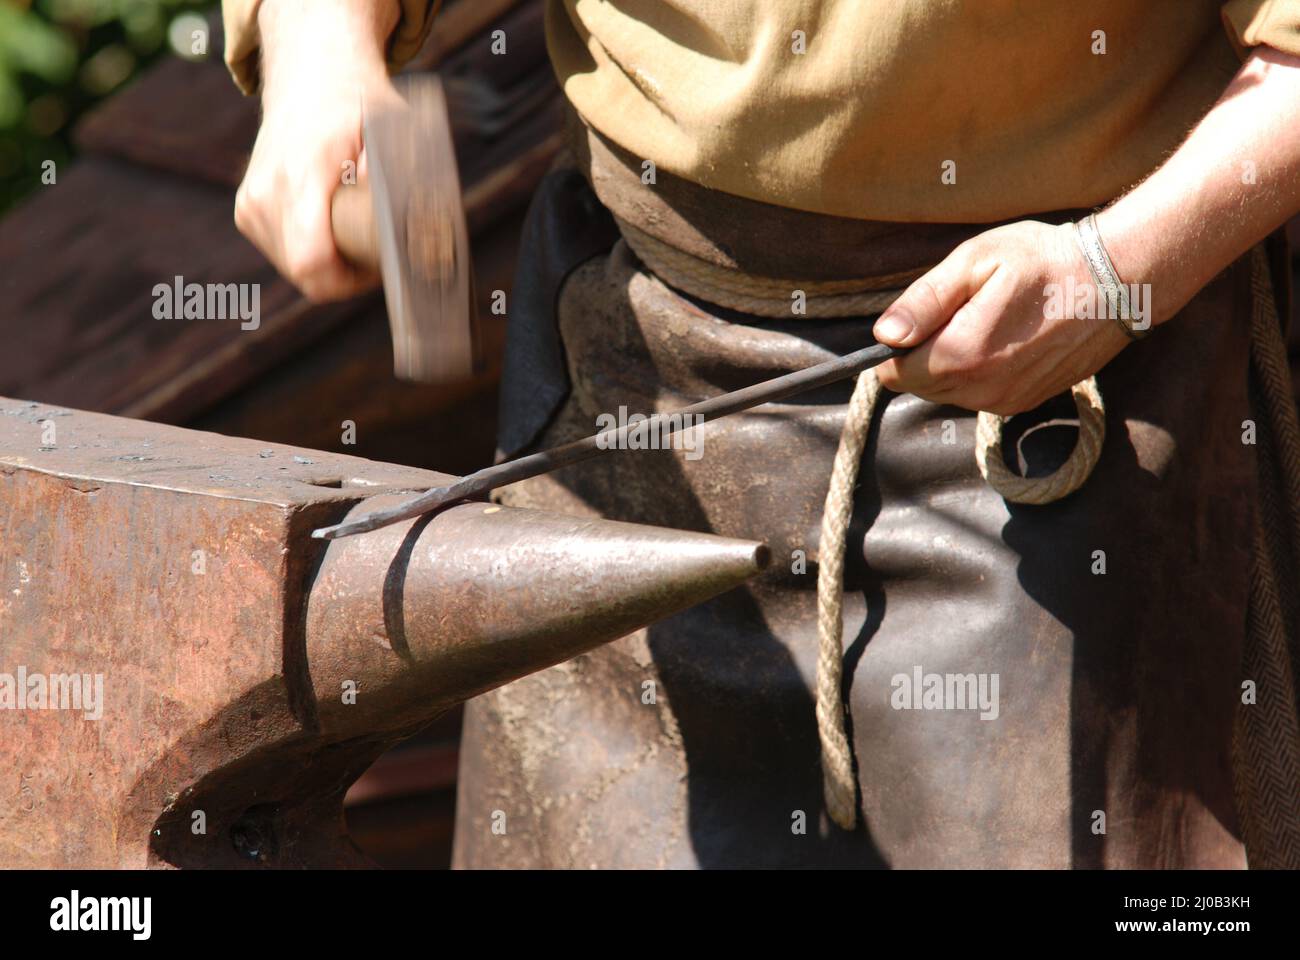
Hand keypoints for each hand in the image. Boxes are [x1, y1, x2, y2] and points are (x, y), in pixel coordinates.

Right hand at [234, 0, 400, 301]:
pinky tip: (331, 226)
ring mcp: (251, 204)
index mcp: (301, 176)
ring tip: (354, 230)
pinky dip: (311, 251)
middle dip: (346, 274)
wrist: (312, 72)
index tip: (375, 267)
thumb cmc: (359, 105)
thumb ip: (401, 178)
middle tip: (375, 249)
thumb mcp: (393, 133)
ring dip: (329, 265)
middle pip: (308, 275)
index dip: (348, 281)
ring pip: (296, 271)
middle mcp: (266, 192)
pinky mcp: (247, 211)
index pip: (311, 261)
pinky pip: (284, 255)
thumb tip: (408, 224)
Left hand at [871, 220, 1133, 415]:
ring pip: (948, 392)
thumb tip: (884, 336)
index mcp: (960, 356)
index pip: (893, 372)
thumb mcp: (975, 262)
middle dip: (924, 353)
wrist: (1118, 281)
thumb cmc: (1044, 261)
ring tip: (987, 320)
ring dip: (952, 363)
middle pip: (919, 385)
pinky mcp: (1024, 403)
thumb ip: (923, 302)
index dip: (897, 345)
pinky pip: (979, 395)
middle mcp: (980, 391)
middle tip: (960, 311)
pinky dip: (979, 372)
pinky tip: (1005, 337)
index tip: (922, 317)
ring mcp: (1005, 401)